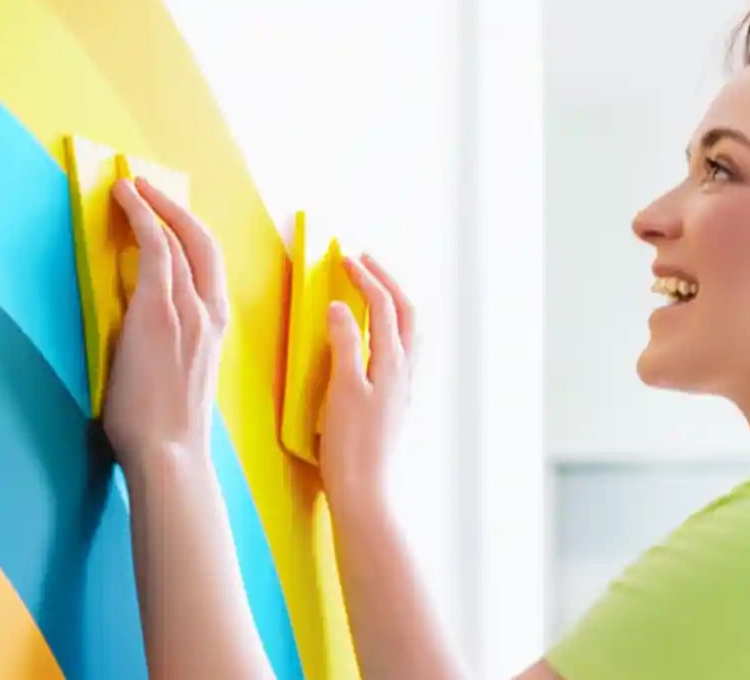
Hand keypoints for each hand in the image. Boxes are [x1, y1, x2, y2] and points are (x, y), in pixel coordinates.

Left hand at [102, 177, 229, 469]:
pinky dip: (142, 217)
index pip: (207, 268)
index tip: (168, 216)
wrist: (169, 454)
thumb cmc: (167, 431)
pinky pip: (155, 250)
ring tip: (130, 187)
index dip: (187, 233)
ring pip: (177, 241)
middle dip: (175, 208)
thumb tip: (142, 327)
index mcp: (216, 330)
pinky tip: (125, 199)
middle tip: (148, 187)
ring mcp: (188, 311)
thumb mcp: (177, 377)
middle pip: (200, 244)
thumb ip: (168, 344)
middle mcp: (210, 314)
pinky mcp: (159, 312)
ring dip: (154, 206)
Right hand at [320, 254, 415, 505]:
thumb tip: (340, 307)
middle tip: (364, 262)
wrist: (363, 490)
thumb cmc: (351, 446)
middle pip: (406, 312)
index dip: (365, 278)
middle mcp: (405, 371)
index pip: (384, 306)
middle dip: (387, 281)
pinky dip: (389, 329)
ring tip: (372, 289)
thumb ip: (344, 345)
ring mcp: (402, 386)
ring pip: (408, 331)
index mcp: (393, 363)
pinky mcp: (394, 401)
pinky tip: (374, 337)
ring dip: (392, 303)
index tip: (346, 259)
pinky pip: (401, 351)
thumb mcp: (342, 390)